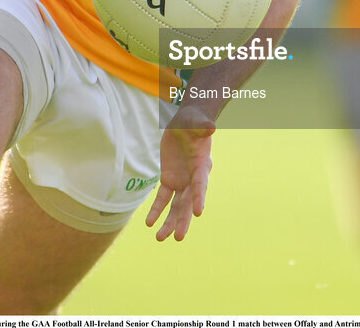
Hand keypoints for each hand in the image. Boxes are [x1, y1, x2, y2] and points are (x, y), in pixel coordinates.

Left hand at [146, 103, 215, 241]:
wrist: (185, 123)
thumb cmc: (193, 121)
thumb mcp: (196, 122)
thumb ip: (202, 126)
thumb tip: (210, 126)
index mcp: (201, 165)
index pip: (200, 183)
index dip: (200, 197)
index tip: (199, 212)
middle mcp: (193, 178)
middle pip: (188, 202)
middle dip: (184, 220)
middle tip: (179, 237)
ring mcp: (181, 181)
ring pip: (176, 206)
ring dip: (169, 222)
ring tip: (160, 238)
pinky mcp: (169, 180)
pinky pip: (163, 198)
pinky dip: (156, 210)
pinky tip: (149, 223)